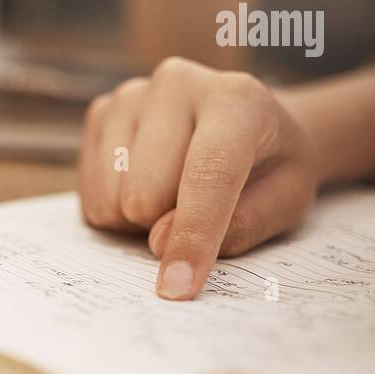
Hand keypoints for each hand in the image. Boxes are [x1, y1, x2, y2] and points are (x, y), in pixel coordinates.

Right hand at [76, 57, 319, 299]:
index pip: (207, 174)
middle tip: (195, 213)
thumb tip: (160, 240)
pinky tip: (144, 187)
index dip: (193, 238)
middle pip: (146, 192)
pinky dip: (116, 209)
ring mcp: (131, 95)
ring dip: (139, 221)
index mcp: (236, 99)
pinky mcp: (101, 113)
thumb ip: (237, 226)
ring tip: (172, 197)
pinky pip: (90, 193)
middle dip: (166, 224)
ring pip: (112, 196)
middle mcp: (177, 84)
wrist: (251, 126)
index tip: (178, 289)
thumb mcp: (284, 203)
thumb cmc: (271, 168)